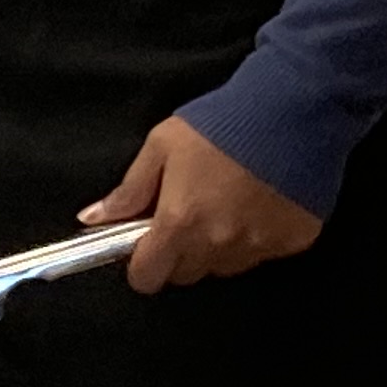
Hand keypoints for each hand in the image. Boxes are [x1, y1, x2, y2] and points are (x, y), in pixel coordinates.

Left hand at [80, 115, 322, 290]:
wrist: (293, 109)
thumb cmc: (220, 124)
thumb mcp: (161, 146)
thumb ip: (129, 190)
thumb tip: (92, 218)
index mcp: (179, 223)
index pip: (147, 277)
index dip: (142, 266)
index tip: (146, 247)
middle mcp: (218, 244)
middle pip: (186, 274)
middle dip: (179, 253)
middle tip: (187, 214)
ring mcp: (259, 247)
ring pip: (224, 268)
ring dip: (217, 248)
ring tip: (225, 205)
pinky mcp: (293, 242)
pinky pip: (262, 255)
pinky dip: (256, 238)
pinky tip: (258, 204)